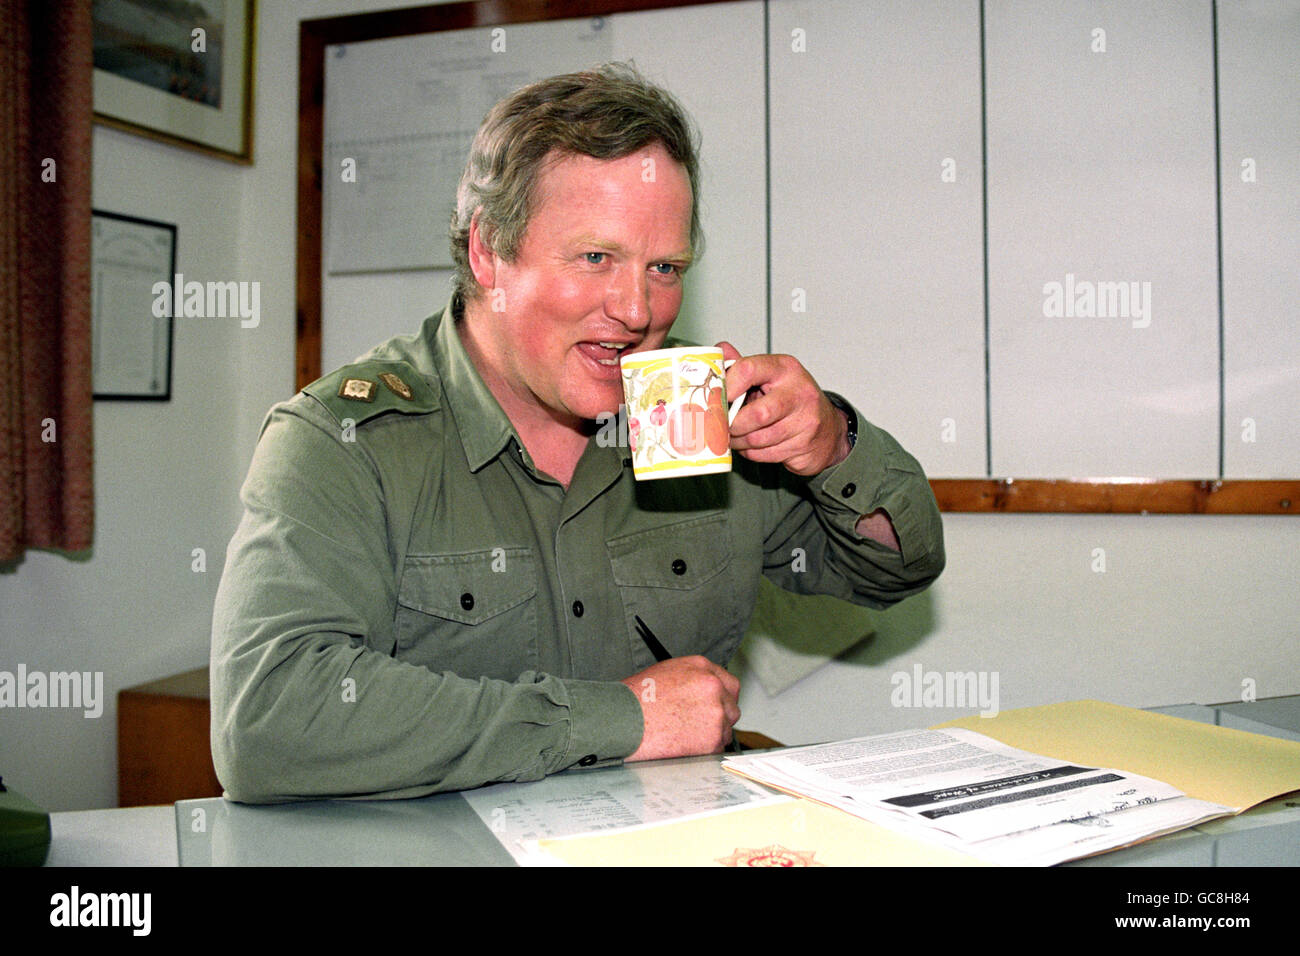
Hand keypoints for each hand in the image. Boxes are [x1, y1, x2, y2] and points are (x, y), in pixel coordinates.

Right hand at [620, 656, 740, 760]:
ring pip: (726, 728)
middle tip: (700, 724)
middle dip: (720, 716)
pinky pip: (718, 746)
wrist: (623, 721)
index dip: (723, 697)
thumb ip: (692, 678)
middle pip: (732, 706)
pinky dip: (706, 749)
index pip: (729, 683)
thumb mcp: (666, 672)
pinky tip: (685, 744)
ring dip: (712, 733)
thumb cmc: (635, 699)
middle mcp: (713, 686)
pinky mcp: (712, 738)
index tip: (717, 705)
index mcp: (701, 667)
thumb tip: (701, 691)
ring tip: (686, 735)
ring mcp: (715, 713)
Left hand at [718, 341, 850, 475]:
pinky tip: (752, 446)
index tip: (716, 398)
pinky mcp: (804, 446)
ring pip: (759, 438)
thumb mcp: (771, 377)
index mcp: (785, 369)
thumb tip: (720, 350)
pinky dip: (751, 453)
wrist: (828, 429)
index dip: (727, 386)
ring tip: (734, 437)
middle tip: (723, 427)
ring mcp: (805, 421)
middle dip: (733, 425)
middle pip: (757, 413)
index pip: (749, 369)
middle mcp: (799, 392)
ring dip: (739, 442)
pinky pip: (766, 454)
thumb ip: (744, 366)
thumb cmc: (793, 400)